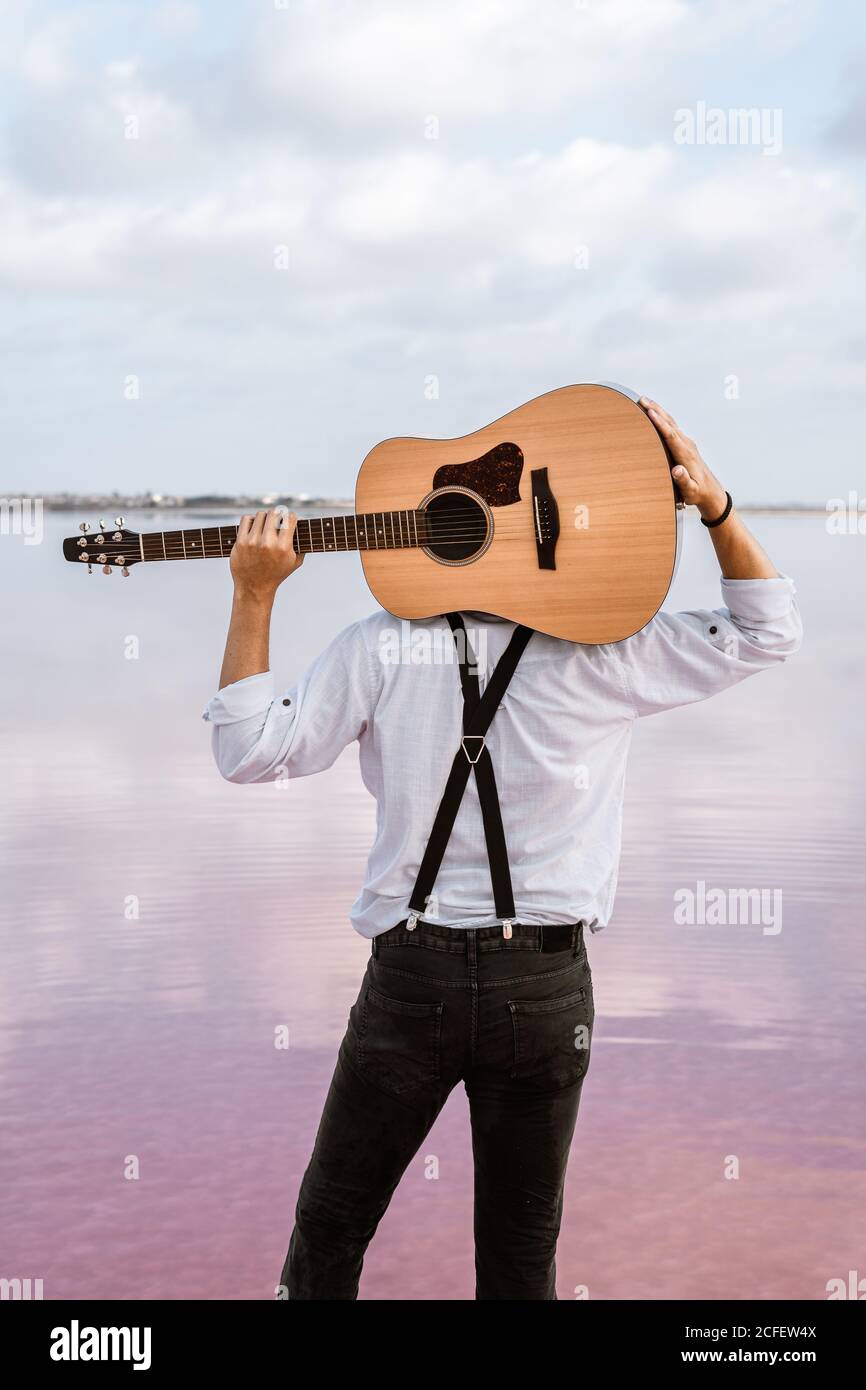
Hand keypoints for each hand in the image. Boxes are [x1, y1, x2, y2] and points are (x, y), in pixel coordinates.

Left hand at [230, 509, 303, 600]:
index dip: (291, 516)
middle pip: (274, 513)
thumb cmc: (276, 574)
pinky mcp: (240, 542)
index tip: (290, 518)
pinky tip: (254, 526)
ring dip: (264, 517)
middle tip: (277, 519)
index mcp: (283, 547)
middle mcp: (268, 543)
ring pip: (260, 515)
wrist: (254, 587)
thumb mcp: (295, 562)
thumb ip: (301, 544)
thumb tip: (302, 526)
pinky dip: (251, 520)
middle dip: (277, 514)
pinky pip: (246, 519)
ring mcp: (252, 542)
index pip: (289, 519)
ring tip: (265, 524)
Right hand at [638, 397, 727, 519]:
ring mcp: (686, 442)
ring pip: (671, 423)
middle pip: (670, 424)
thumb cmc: (697, 492)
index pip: (671, 435)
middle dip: (656, 410)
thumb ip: (684, 481)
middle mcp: (687, 445)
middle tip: (642, 399)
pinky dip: (662, 418)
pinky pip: (672, 427)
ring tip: (644, 400)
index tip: (650, 412)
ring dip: (658, 410)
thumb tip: (677, 470)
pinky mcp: (685, 444)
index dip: (660, 423)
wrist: (711, 491)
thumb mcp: (691, 491)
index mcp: (686, 454)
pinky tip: (655, 413)